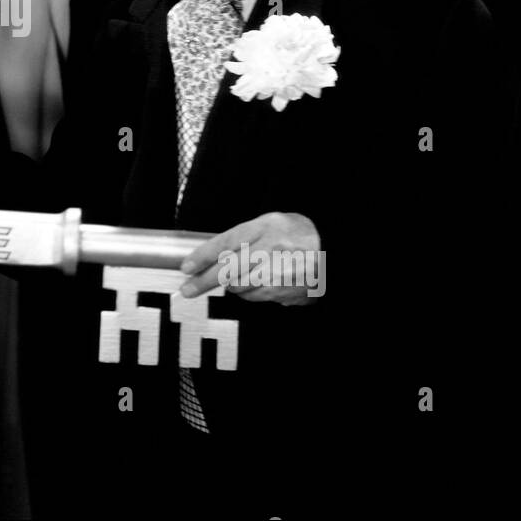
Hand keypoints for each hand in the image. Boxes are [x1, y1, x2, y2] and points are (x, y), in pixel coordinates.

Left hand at [179, 212, 323, 306]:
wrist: (333, 251)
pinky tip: (256, 283)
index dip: (202, 257)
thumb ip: (243, 237)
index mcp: (266, 227)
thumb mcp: (270, 223)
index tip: (187, 267)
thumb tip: (213, 256)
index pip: (225, 243)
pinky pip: (255, 296)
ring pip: (239, 287)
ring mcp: (279, 273)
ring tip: (239, 277)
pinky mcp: (284, 292)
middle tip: (188, 289)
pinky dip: (249, 292)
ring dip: (231, 286)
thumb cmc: (299, 234)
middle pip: (227, 270)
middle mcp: (271, 250)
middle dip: (203, 281)